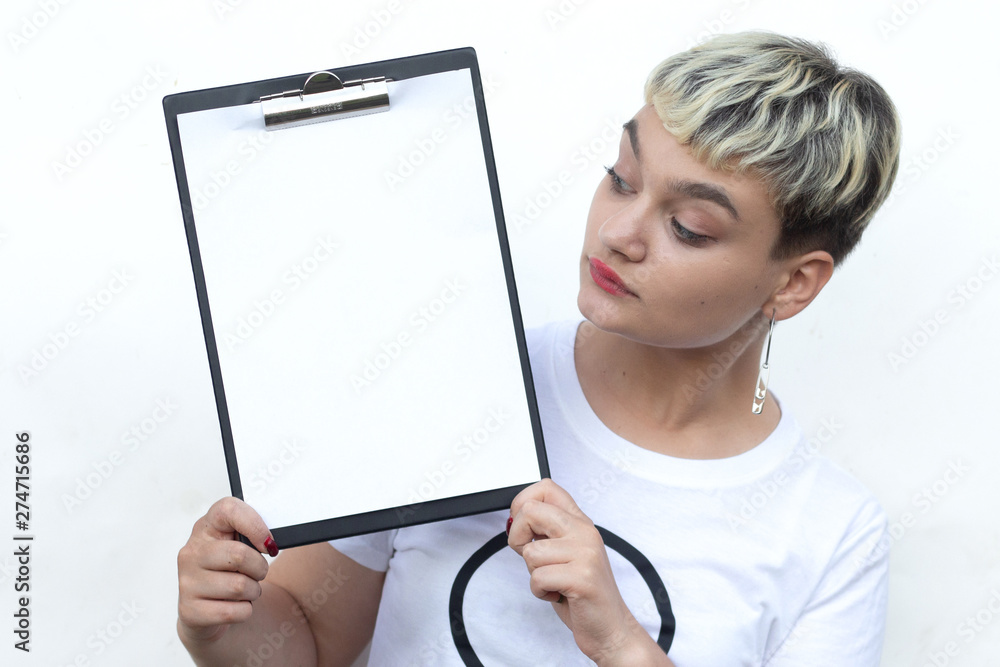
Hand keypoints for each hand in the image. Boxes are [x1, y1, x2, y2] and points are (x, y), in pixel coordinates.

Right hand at [176, 497, 277, 646]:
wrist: (203, 610)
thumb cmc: (228, 572)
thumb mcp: (238, 546)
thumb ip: (253, 537)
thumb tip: (271, 544)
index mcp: (206, 528)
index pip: (228, 509)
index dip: (255, 525)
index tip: (268, 543)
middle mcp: (192, 552)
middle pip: (239, 555)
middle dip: (259, 568)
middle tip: (257, 573)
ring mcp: (187, 581)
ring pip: (239, 587)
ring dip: (253, 591)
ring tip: (244, 590)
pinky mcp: (190, 610)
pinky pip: (234, 611)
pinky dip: (244, 611)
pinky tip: (234, 606)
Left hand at [508, 479, 664, 664]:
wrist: (610, 627)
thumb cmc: (581, 593)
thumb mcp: (564, 553)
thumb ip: (545, 534)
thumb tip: (514, 519)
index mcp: (579, 522)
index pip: (546, 487)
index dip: (522, 503)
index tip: (523, 527)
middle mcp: (584, 532)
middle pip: (531, 510)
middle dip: (518, 537)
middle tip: (532, 557)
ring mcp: (585, 553)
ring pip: (531, 551)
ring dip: (533, 573)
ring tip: (553, 582)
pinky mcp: (583, 577)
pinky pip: (538, 577)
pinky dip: (539, 591)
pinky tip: (557, 594)